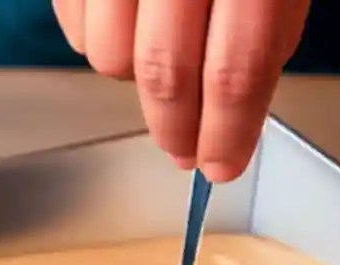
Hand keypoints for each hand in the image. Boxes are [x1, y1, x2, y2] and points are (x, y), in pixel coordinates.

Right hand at [53, 0, 309, 181]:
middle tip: (186, 149)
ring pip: (109, 56)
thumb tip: (239, 112)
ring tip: (162, 61)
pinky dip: (97, 39)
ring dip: (135, 78)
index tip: (223, 164)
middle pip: (165, 72)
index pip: (234, 69)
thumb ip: (265, 29)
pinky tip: (129, 25)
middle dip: (176, 127)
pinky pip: (73, 25)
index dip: (229, 130)